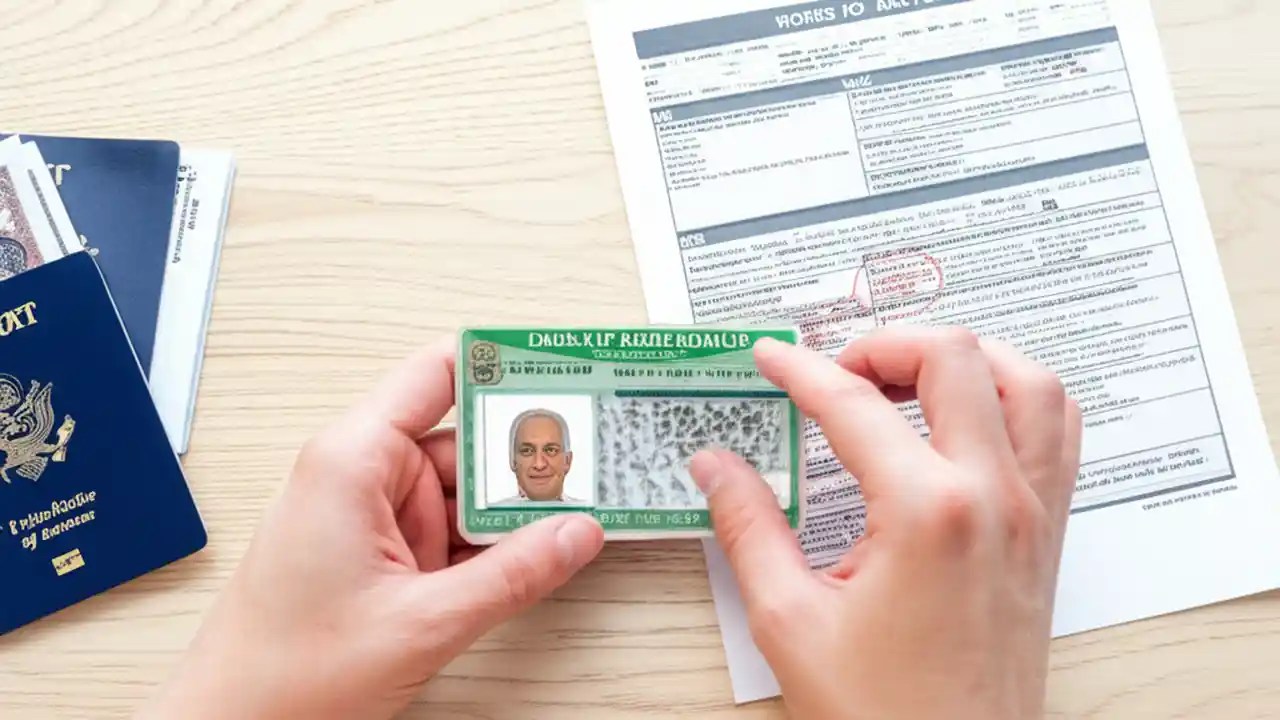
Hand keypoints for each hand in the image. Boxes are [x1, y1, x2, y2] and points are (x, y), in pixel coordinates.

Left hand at [139, 336, 604, 719]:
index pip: (438, 376)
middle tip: (599, 449)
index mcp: (354, 461)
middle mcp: (364, 477)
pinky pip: (456, 535)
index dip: (503, 363)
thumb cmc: (281, 674)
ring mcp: (377, 519)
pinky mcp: (387, 559)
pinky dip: (497, 543)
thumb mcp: (420, 623)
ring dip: (519, 505)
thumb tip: (575, 533)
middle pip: (468, 440)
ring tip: (585, 502)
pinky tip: (544, 546)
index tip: (563, 363)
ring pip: (468, 493)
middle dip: (530, 450)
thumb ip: (510, 576)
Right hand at [691, 327, 1080, 719]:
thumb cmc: (882, 715)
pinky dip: (1016, 398)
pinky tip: (967, 418)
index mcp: (927, 513)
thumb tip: (715, 466)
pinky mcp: (1050, 534)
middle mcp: (995, 498)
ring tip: (906, 378)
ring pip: (1027, 380)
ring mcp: (1035, 513)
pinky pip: (1058, 432)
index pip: (853, 404)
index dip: (799, 371)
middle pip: (953, 359)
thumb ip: (748, 526)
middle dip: (884, 344)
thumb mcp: (790, 619)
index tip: (771, 360)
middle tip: (835, 370)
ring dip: (964, 359)